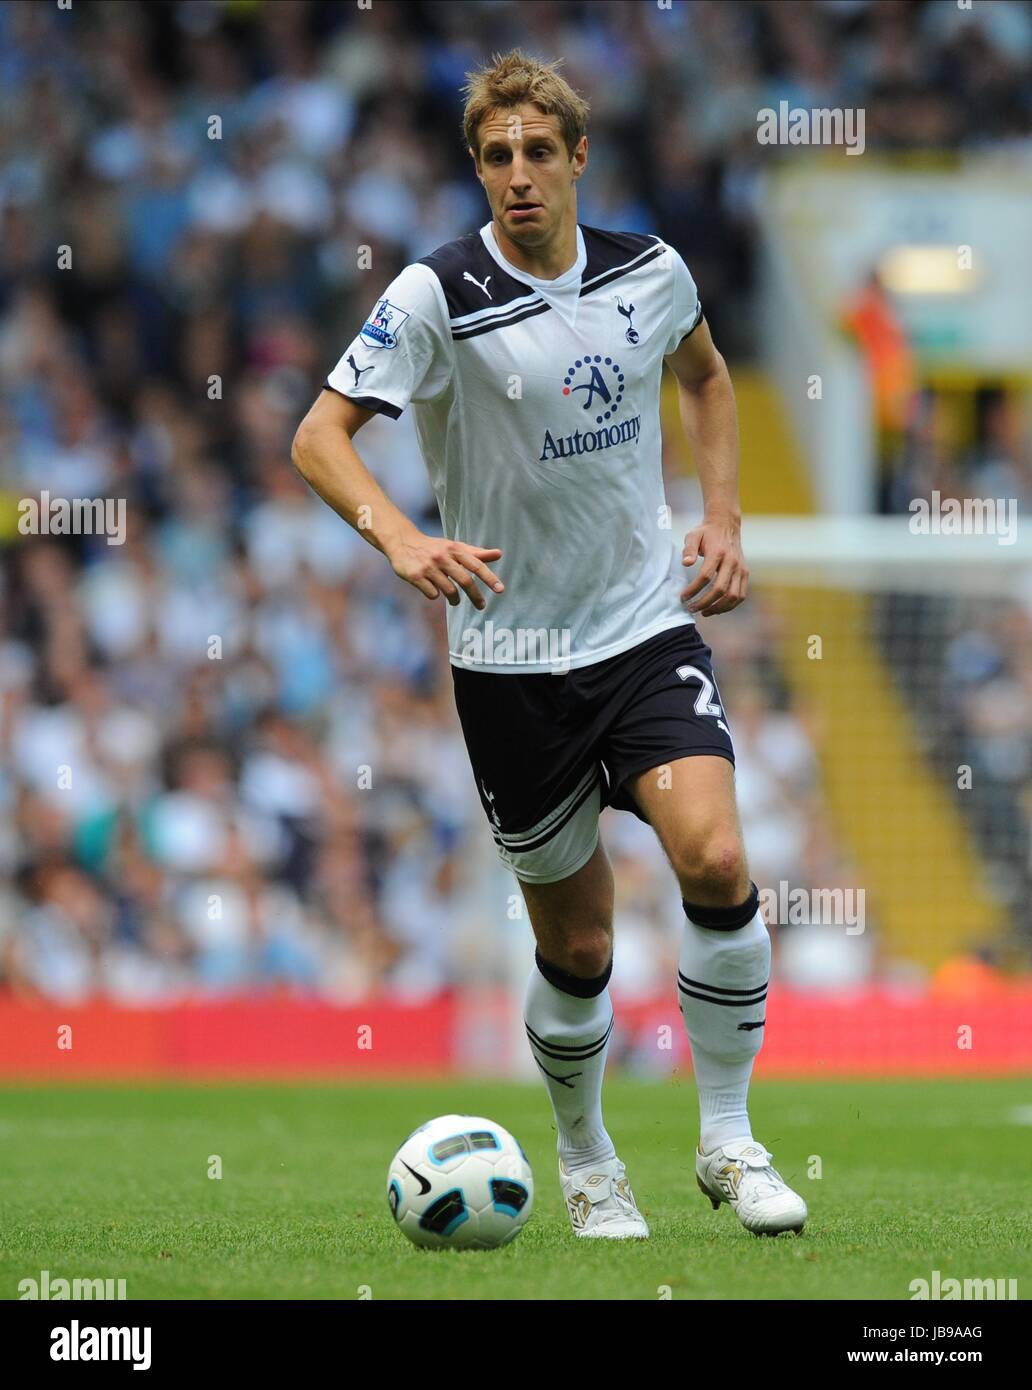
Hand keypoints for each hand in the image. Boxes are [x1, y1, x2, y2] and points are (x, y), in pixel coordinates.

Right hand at [386, 532, 503, 610]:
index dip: (489, 578)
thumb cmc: (435, 547)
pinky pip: (432, 594)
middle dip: (475, 596)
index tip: (500, 590)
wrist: (403, 542)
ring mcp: (428, 567)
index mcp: (454, 549)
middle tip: (482, 606)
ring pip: (449, 590)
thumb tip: (499, 554)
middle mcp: (442, 557)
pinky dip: (436, 595)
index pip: (476, 565)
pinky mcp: (415, 576)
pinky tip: (433, 589)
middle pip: (465, 580)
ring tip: (456, 600)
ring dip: (455, 599)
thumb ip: (477, 553)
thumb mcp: (455, 547)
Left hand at [679, 517, 747, 615]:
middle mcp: (732, 561)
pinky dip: (730, 605)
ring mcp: (741, 568)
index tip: (683, 597)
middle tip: (691, 608)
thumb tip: (686, 563)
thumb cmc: (706, 532)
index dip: (693, 590)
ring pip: (733, 596)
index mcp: (718, 552)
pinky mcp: (745, 573)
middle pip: (720, 589)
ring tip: (704, 612)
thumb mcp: (693, 535)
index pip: (705, 577)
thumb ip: (689, 549)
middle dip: (704, 603)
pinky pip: (741, 595)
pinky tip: (717, 608)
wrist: (726, 525)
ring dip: (718, 607)